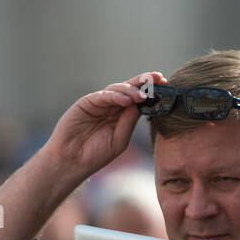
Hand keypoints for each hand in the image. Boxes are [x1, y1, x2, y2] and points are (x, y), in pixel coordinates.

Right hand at [41, 71, 165, 180]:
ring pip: (118, 89)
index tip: (166, 86)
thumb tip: (140, 105)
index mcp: (121, 115)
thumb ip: (129, 123)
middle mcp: (112, 105)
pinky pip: (103, 96)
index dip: (151, 91)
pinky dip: (116, 96)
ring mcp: (99, 103)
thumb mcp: (119, 140)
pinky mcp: (87, 102)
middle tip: (159, 78)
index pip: (139, 99)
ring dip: (132, 90)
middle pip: (130, 89)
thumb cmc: (96, 154)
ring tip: (143, 95)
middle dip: (145, 82)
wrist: (72, 161)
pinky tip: (127, 100)